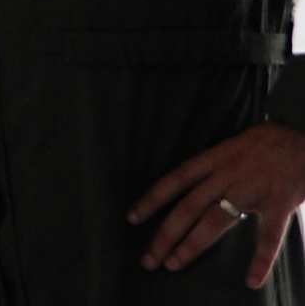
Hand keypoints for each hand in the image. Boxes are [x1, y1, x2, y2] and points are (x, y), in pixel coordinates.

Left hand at [128, 122, 304, 284]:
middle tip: (149, 257)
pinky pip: (269, 237)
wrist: (304, 139)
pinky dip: (260, 260)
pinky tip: (251, 280)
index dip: (152, 199)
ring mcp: (251, 190)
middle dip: (165, 233)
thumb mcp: (233, 145)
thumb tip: (197, 182)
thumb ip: (215, 165)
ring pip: (214, 221)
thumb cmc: (270, 141)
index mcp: (214, 159)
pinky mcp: (278, 204)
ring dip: (192, 245)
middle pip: (187, 207)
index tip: (132, 218)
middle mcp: (227, 175)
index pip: (175, 180)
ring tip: (173, 263)